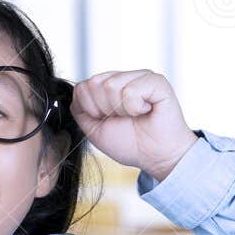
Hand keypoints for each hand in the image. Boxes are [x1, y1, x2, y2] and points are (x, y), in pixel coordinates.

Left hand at [71, 70, 197, 182]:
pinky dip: (136, 108)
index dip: (92, 109)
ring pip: (110, 86)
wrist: (155, 157)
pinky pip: (131, 90)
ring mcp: (140, 77)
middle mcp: (123, 77)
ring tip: (136, 115)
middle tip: (124, 119)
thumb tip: (77, 90)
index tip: (109, 120)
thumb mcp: (94, 129)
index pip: (82, 87)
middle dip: (105, 109)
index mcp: (108, 86)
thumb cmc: (130, 143)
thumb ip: (80, 109)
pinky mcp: (156, 81)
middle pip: (94, 83)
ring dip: (122, 110)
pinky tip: (147, 111)